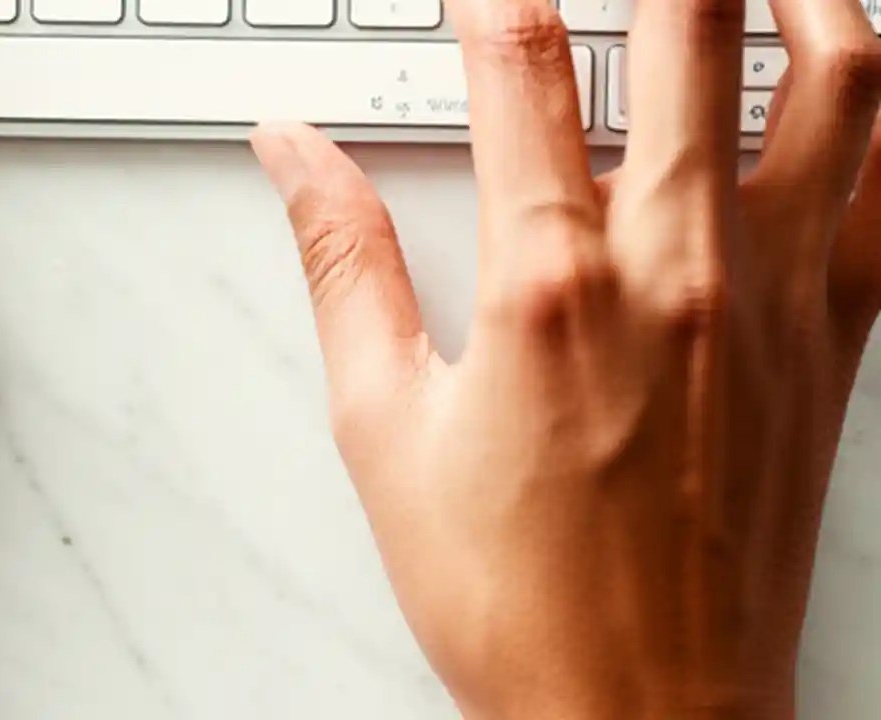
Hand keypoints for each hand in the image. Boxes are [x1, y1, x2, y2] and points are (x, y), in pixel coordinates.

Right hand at [253, 0, 880, 715]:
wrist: (637, 712)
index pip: (515, 61)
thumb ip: (342, 262)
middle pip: (684, 22)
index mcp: (545, 283)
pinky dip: (874, 114)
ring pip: (831, 73)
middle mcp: (672, 267)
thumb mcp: (381, 423)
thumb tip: (294, 156)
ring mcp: (769, 296)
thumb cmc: (511, 592)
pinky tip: (838, 92)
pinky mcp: (829, 340)